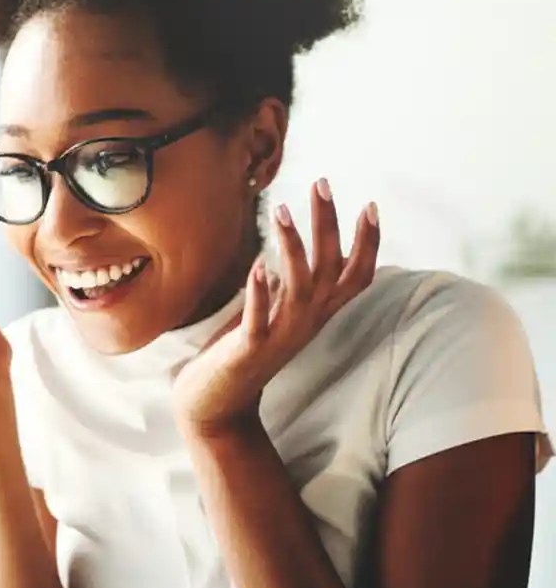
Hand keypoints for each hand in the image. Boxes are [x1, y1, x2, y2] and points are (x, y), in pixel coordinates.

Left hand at [173, 179, 379, 433]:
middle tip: (322, 183)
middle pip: (330, 270)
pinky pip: (259, 321)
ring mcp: (279, 337)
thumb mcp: (272, 313)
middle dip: (329, 225)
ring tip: (282, 211)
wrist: (216, 404)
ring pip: (298, 289)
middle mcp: (305, 323)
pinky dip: (260, 293)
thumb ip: (285, 287)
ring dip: (292, 248)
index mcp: (315, 314)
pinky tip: (257, 265)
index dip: (368, 243)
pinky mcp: (249, 351)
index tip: (370, 204)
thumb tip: (290, 253)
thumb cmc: (242, 353)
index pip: (356, 276)